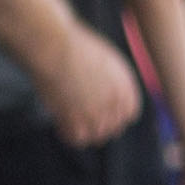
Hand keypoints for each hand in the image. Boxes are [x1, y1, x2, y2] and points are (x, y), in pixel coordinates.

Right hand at [27, 30, 145, 147]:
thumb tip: (105, 90)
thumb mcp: (107, 60)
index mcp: (125, 88)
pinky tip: (59, 124)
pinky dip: (68, 134)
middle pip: (113, 128)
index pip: (129, 114)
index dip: (116, 116)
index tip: (103, 114)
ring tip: (71, 122)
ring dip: (85, 131)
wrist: (55, 47)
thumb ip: (112, 79)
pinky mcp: (73, 119)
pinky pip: (76, 138)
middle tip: (83, 119)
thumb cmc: (75, 46)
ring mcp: (95, 113)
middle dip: (100, 125)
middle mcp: (114, 103)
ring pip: (96, 137)